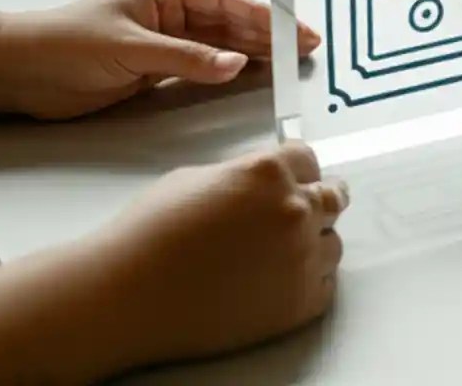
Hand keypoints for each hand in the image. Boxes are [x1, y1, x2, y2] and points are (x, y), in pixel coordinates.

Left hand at [0, 0, 320, 118]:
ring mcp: (163, 44)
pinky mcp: (155, 72)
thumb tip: (235, 63)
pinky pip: (203, 68)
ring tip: (290, 61)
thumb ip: (187, 58)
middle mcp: (168, 18)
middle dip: (270, 34)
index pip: (226, 3)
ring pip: (221, 47)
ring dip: (255, 53)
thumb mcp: (131, 49)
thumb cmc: (63, 43)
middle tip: (306, 47)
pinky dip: (229, 72)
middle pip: (230, 24)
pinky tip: (250, 75)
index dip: (265, 16)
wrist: (20, 71)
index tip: (295, 27)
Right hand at [93, 141, 347, 367]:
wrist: (129, 294)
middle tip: (312, 208)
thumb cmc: (150, 232)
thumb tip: (262, 185)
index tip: (301, 176)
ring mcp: (302, 257)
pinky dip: (309, 280)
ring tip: (280, 252)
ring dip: (314, 242)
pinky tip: (280, 280)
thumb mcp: (196, 178)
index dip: (301, 168)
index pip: (309, 159)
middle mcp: (294, 210)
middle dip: (321, 200)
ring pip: (331, 243)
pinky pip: (325, 283)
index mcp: (269, 172)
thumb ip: (243, 176)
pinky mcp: (300, 302)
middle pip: (333, 197)